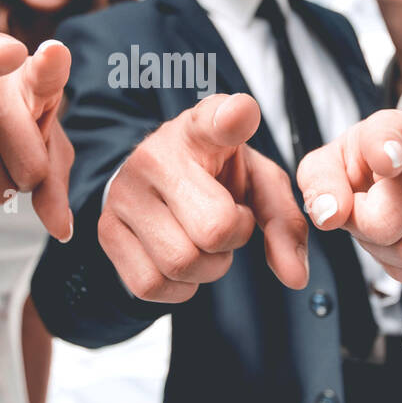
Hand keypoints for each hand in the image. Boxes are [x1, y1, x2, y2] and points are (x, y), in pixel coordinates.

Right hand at [0, 39, 74, 241]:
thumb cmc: (19, 131)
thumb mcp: (47, 151)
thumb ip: (57, 186)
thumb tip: (62, 231)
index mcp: (32, 81)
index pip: (46, 73)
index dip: (51, 65)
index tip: (54, 54)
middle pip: (29, 171)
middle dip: (28, 180)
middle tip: (16, 157)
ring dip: (2, 194)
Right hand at [100, 93, 309, 303]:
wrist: (155, 186)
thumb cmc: (215, 180)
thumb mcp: (258, 186)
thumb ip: (286, 224)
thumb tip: (295, 277)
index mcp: (203, 130)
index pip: (216, 119)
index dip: (231, 118)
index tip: (240, 113)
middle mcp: (156, 153)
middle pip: (215, 228)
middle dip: (232, 241)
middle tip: (226, 226)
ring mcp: (125, 191)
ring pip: (181, 263)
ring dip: (207, 269)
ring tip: (202, 243)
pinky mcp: (106, 228)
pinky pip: (151, 285)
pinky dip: (178, 288)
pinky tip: (181, 263)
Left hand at [297, 109, 401, 284]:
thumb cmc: (364, 164)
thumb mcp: (329, 164)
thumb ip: (320, 183)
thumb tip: (329, 215)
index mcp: (395, 129)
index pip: (388, 138)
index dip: (385, 151)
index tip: (386, 162)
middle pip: (388, 226)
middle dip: (362, 233)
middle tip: (364, 213)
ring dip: (387, 255)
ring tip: (385, 225)